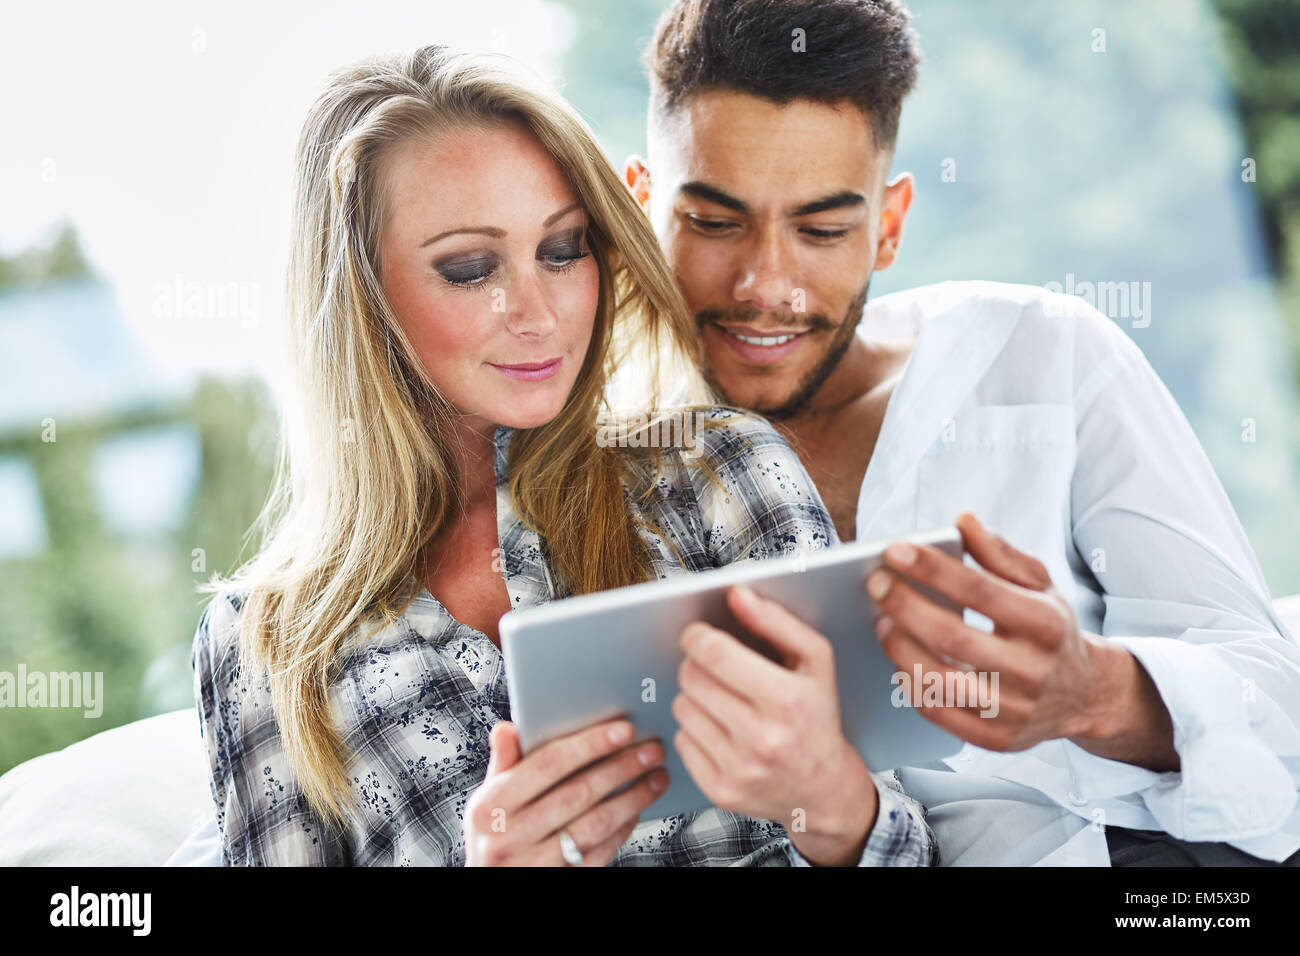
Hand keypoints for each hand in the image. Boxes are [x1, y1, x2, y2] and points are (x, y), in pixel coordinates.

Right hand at [463, 718, 668, 865]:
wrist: (489, 886)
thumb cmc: (493, 833)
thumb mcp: (487, 798)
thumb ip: (502, 762)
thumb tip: (507, 727)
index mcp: (490, 805)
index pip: (547, 764)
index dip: (588, 744)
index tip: (624, 729)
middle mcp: (509, 837)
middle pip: (577, 793)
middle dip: (621, 768)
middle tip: (652, 751)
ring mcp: (534, 864)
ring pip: (594, 825)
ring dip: (632, 799)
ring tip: (657, 778)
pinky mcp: (559, 882)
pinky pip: (598, 853)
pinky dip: (622, 830)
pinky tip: (637, 811)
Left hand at [673, 585, 878, 865]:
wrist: (824, 789)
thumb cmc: (817, 718)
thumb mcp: (815, 661)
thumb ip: (776, 621)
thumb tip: (737, 595)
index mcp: (788, 700)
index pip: (715, 654)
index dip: (697, 636)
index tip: (698, 634)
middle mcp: (763, 738)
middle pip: (692, 678)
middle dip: (696, 664)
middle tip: (715, 668)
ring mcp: (739, 768)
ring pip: (682, 706)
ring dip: (694, 696)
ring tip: (723, 701)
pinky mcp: (720, 790)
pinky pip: (681, 740)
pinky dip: (695, 730)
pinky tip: (721, 729)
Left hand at [868, 511, 1176, 769]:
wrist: (1084, 693)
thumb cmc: (1050, 629)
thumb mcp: (1039, 584)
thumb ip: (1000, 552)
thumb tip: (962, 520)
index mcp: (1047, 624)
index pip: (981, 591)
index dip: (934, 569)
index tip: (895, 550)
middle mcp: (1034, 670)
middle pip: (955, 639)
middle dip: (906, 607)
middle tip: (876, 584)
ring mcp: (1016, 710)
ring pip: (943, 682)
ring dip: (902, 649)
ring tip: (880, 621)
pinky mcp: (998, 740)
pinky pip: (942, 715)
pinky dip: (912, 686)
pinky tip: (897, 659)